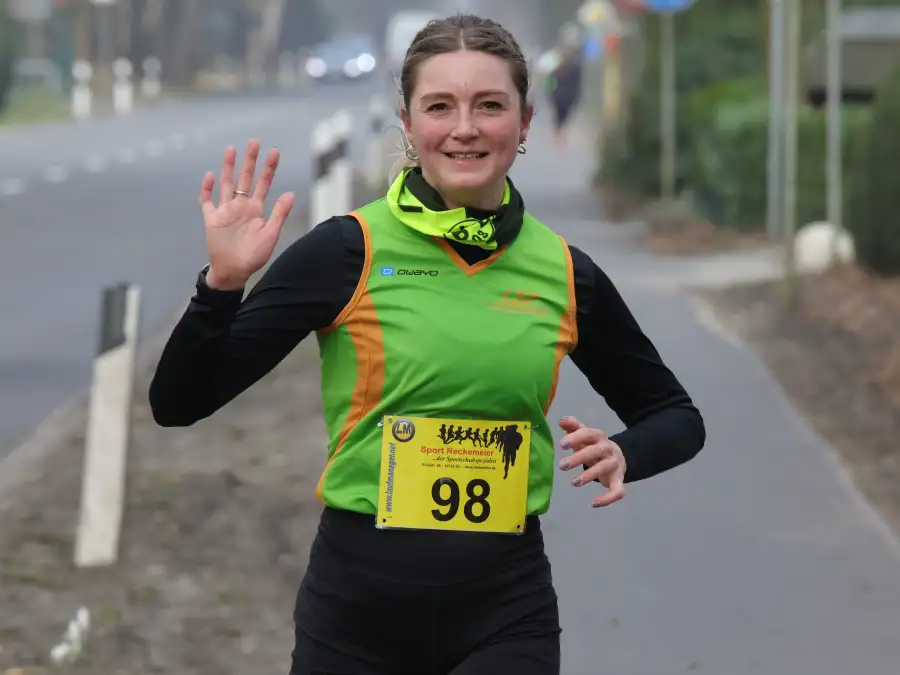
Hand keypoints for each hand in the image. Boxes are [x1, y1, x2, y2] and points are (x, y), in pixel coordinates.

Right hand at [199, 139, 294, 289]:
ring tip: (231, 149)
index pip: (263, 184)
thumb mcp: (270, 234)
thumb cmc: (254, 256)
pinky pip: (207, 201)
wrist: (234, 272)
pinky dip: (207, 189)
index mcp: (256, 209)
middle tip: (254, 142)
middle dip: (250, 161)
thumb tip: (291, 193)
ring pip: (226, 184)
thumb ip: (280, 213)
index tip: (274, 151)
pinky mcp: (212, 219)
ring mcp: (225, 211)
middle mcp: (241, 206)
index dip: (269, 168)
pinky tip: (210, 176)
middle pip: (245, 178)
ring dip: (228, 168)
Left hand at [558, 416, 625, 507]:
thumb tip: (561, 420)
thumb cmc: (594, 446)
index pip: (588, 434)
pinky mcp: (619, 480)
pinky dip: (608, 498)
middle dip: (578, 457)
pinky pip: (617, 491)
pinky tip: (593, 503)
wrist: (618, 457)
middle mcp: (608, 449)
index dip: (576, 438)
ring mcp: (615, 465)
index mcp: (598, 437)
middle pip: (595, 451)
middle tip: (562, 465)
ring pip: (604, 468)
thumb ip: (573, 427)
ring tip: (573, 482)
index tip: (562, 445)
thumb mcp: (584, 436)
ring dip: (589, 475)